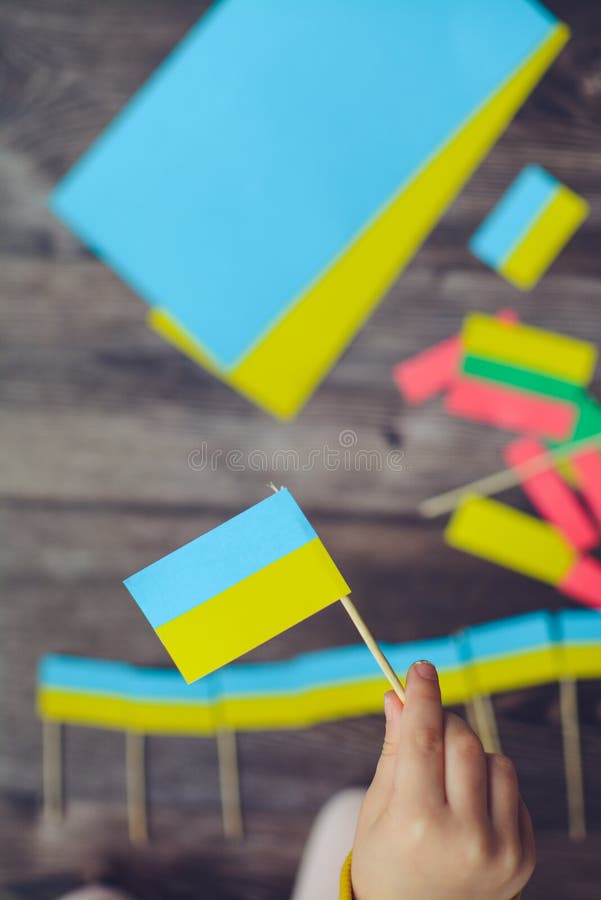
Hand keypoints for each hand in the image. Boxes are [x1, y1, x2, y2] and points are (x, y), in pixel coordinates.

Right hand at [351, 661, 534, 899]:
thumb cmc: (386, 862)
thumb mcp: (376, 809)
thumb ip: (393, 750)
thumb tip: (397, 696)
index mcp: (417, 822)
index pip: (423, 737)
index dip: (422, 695)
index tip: (421, 668)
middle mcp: (464, 837)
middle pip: (463, 741)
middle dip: (443, 723)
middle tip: (427, 727)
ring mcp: (499, 850)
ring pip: (495, 760)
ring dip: (470, 755)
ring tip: (447, 781)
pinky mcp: (523, 857)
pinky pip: (513, 790)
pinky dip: (491, 784)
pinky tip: (468, 807)